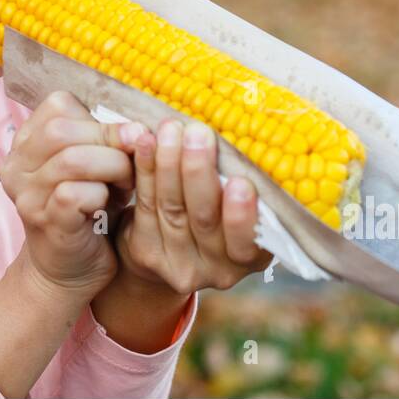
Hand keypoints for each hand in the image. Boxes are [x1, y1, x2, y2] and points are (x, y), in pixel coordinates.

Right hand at [0, 90, 145, 297]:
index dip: (97, 116)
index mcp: (27, 143)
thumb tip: (140, 127)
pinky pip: (74, 193)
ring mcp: (27, 195)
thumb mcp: (95, 165)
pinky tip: (109, 205)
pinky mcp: (45, 222)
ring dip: (112, 165)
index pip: (57, 105)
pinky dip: (102, 194)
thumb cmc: (89, 211)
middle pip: (62, 129)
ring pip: (72, 159)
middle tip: (135, 155)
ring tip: (127, 181)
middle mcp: (18, 166)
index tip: (122, 136)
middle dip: (109, 138)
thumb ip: (106, 140)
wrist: (69, 273)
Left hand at [114, 118, 273, 294]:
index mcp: (252, 257)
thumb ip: (245, 184)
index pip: (247, 242)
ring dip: (169, 163)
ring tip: (171, 129)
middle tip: (199, 133)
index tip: (240, 181)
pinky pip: (146, 204)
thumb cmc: (222, 211)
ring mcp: (178, 263)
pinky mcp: (146, 251)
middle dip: (199, 172)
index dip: (242, 215)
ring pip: (172, 208)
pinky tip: (146, 142)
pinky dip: (146, 169)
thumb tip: (248, 138)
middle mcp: (218, 270)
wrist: (173, 249)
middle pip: (204, 219)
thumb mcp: (243, 206)